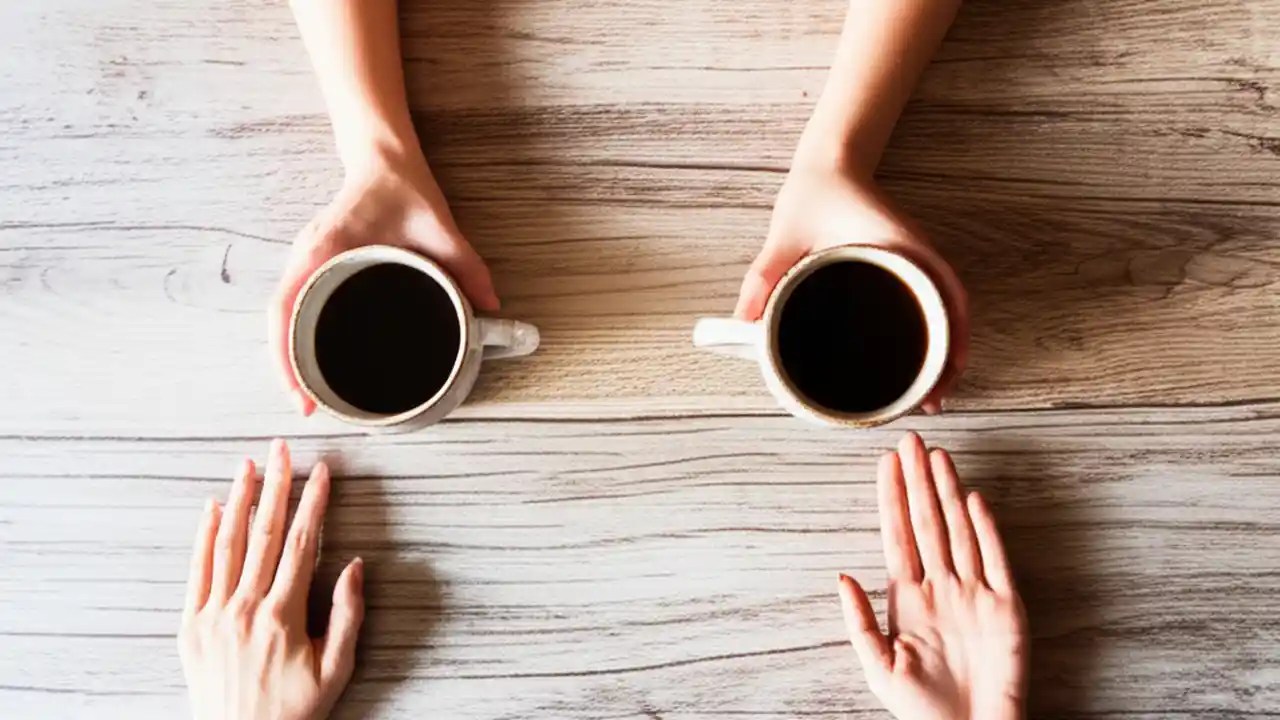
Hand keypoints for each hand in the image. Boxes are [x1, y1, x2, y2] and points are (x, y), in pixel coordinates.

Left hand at [179, 439, 364, 719]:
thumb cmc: (295, 710)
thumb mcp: (336, 669)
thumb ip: (348, 616)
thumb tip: (353, 567)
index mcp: (283, 616)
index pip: (301, 544)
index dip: (313, 504)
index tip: (323, 473)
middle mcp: (244, 609)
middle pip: (263, 533)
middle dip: (276, 486)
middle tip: (282, 449)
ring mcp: (213, 616)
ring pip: (227, 544)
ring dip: (239, 500)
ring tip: (248, 465)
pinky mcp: (191, 626)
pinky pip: (197, 571)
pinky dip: (203, 536)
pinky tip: (211, 508)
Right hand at [269, 152, 498, 414]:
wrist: (384, 161)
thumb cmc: (403, 189)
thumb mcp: (439, 225)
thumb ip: (466, 264)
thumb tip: (490, 304)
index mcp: (324, 248)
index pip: (285, 306)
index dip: (284, 354)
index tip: (298, 392)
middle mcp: (305, 257)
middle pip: (278, 321)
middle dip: (285, 368)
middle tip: (307, 408)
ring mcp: (306, 262)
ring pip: (283, 316)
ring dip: (288, 356)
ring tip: (308, 397)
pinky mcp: (314, 266)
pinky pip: (295, 307)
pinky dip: (297, 337)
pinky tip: (313, 363)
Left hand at [735, 166, 968, 413]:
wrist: (828, 162)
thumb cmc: (813, 193)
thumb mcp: (784, 235)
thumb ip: (763, 275)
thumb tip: (745, 323)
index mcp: (898, 244)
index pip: (943, 290)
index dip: (953, 333)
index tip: (948, 370)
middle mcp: (916, 253)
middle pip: (951, 312)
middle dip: (949, 359)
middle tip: (931, 402)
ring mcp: (914, 260)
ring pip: (944, 311)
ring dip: (945, 351)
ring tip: (929, 396)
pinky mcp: (905, 266)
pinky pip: (930, 302)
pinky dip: (934, 332)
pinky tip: (919, 361)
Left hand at [838, 433, 1027, 719]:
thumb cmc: (922, 708)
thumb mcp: (878, 666)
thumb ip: (858, 621)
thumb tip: (841, 577)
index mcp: (908, 599)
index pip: (898, 536)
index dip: (892, 499)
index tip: (885, 463)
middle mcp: (941, 587)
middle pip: (928, 523)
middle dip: (919, 481)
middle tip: (912, 441)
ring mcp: (973, 593)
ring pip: (959, 531)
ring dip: (949, 494)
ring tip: (939, 458)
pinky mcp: (1005, 607)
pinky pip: (996, 560)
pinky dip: (986, 529)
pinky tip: (974, 500)